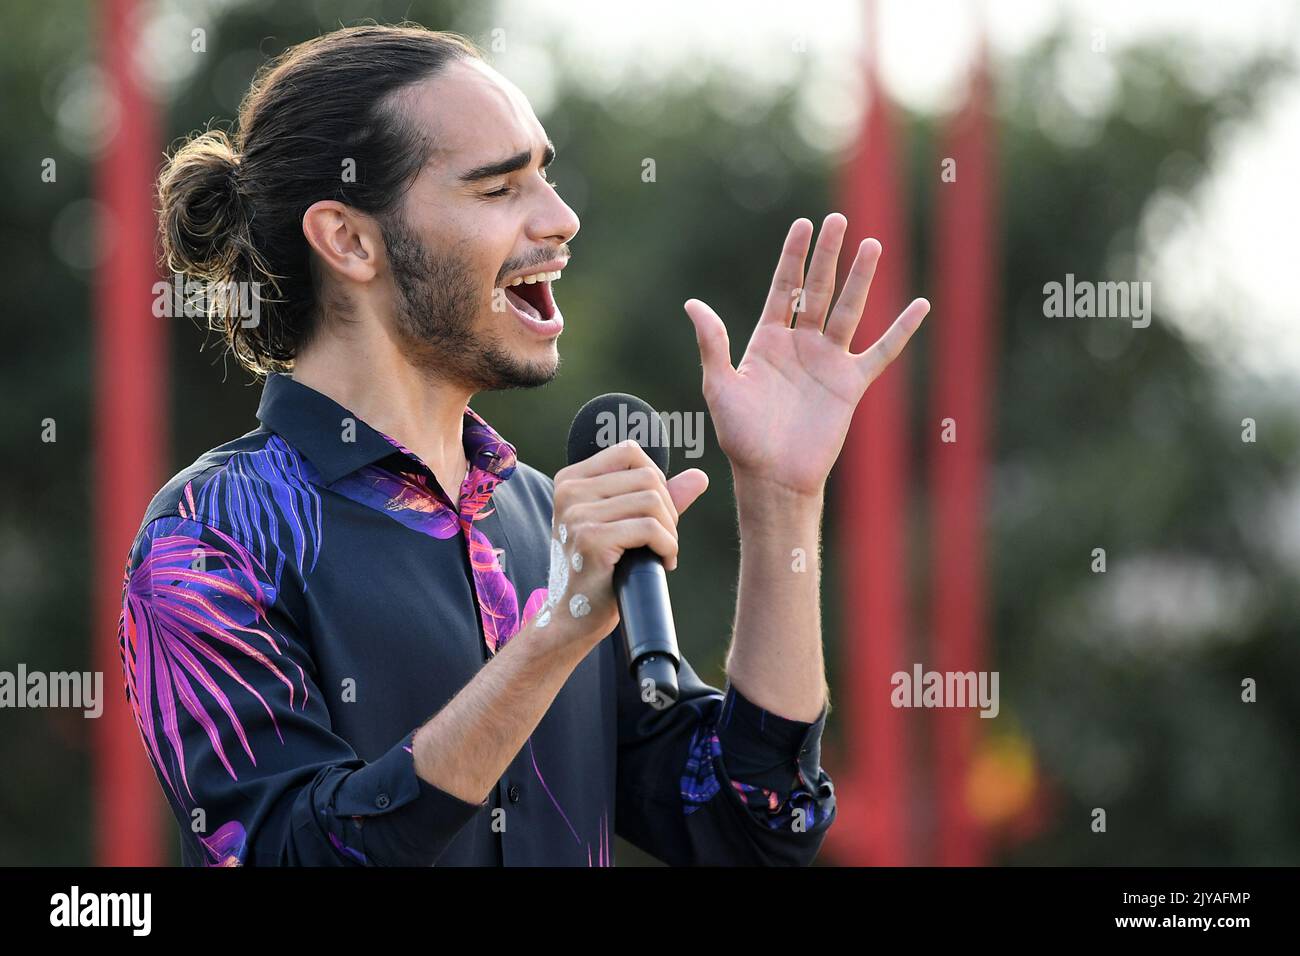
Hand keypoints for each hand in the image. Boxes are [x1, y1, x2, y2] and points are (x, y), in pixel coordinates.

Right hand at [537, 441, 708, 646]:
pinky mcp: (591, 539)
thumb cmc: (602, 569)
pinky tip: (663, 563)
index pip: (629, 453)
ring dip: (670, 530)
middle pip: (647, 477)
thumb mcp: (627, 524)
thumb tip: (700, 476)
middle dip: (668, 509)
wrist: (574, 617)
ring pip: (652, 501)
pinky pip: (651, 528)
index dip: (655, 479)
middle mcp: (570, 491)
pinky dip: (668, 546)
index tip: (654, 513)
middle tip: (663, 540)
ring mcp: (577, 514)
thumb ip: (660, 497)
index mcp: (571, 480)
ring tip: (662, 552)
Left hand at [683, 214, 928, 498]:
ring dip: (860, 279)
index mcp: (766, 340)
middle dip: (827, 255)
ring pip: (848, 310)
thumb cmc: (741, 437)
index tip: (803, 224)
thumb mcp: (719, 387)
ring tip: (872, 244)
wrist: (774, 477)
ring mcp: (827, 362)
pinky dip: (901, 330)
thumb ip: (712, 345)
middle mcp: (799, 344)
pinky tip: (919, 305)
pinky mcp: (850, 384)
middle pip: (816, 290)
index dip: (792, 256)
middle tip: (838, 219)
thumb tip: (692, 304)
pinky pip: (881, 351)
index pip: (781, 287)